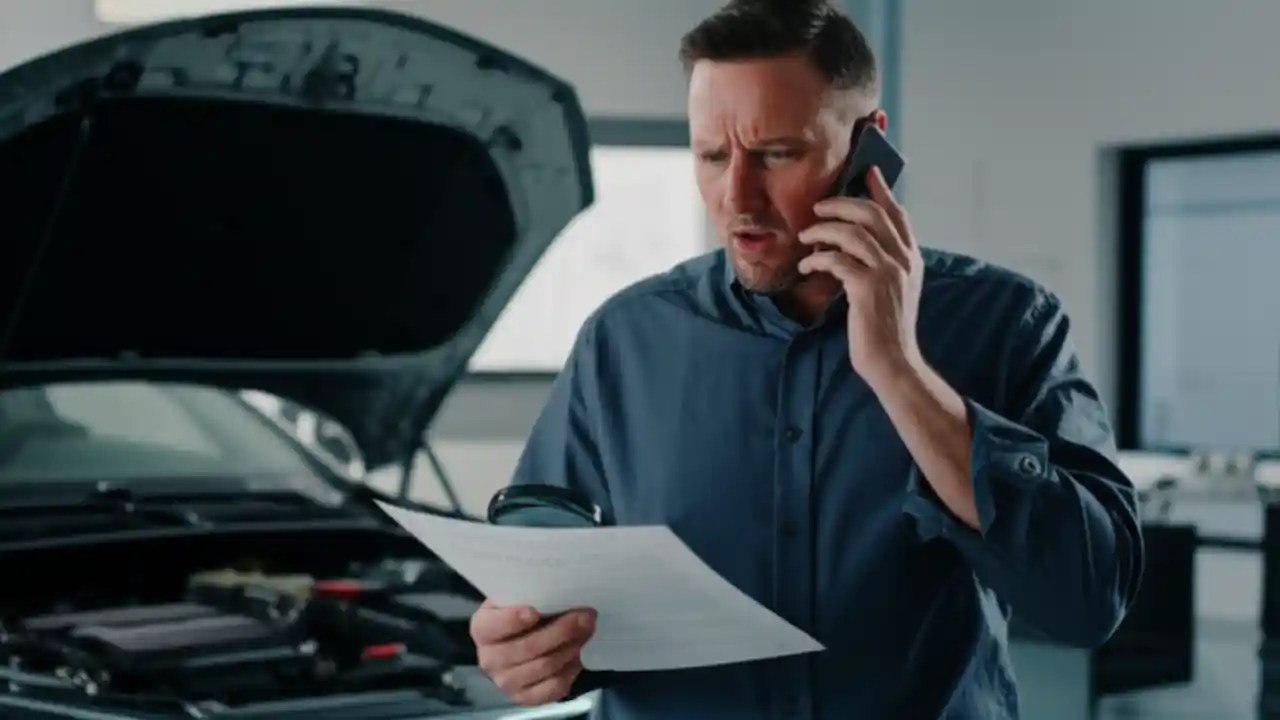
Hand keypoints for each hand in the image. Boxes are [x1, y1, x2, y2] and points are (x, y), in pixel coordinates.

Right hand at [470, 600, 596, 705]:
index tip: (534, 611)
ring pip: (545, 666)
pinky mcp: (525, 697)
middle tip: (585, 616)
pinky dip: (570, 669)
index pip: (493, 626)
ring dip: (571, 646)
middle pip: (527, 648)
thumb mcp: (517, 598)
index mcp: (482, 629)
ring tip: (587, 630)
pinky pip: (554, 687)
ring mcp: (506, 682)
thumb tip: (561, 588)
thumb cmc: (518, 612)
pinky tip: (578, 655)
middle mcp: (489, 659)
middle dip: (561, 631)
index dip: (512, 620)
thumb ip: (530, 595)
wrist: (516, 641)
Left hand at [798, 165, 923, 384]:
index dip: (882, 190)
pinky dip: (817, 257)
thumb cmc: (885, 328)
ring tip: (806, 237)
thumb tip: (856, 240)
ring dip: (823, 230)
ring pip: (852, 232)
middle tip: (819, 206)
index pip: (898, 214)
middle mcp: (904, 260)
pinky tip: (807, 264)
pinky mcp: (867, 288)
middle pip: (873, 213)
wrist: (893, 362)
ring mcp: (887, 272)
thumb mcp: (892, 290)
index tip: (867, 172)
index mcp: (912, 259)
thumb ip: (883, 263)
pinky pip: (837, 259)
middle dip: (842, 203)